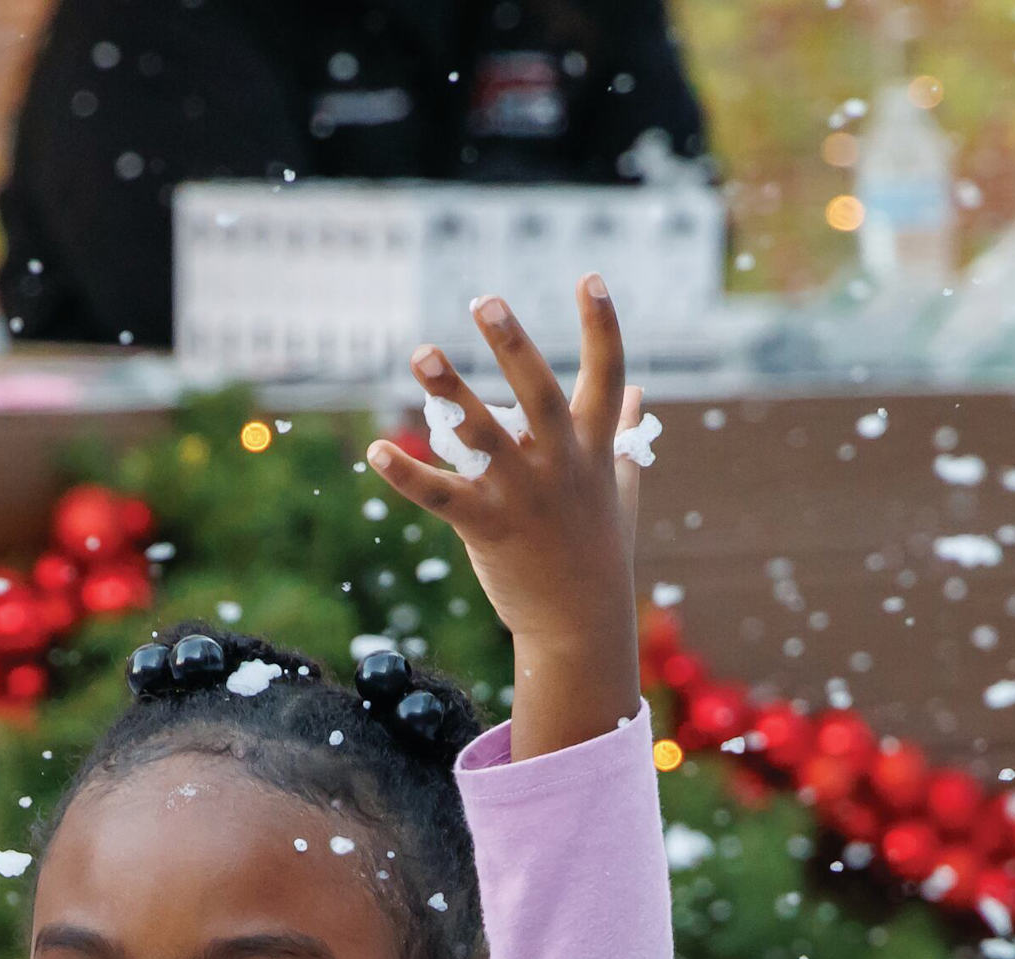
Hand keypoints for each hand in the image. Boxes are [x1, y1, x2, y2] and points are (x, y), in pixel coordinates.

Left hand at [364, 279, 643, 760]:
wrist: (581, 625)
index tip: (589, 277)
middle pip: (540, 393)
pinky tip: (375, 451)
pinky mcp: (488, 528)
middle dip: (514, 344)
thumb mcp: (619, 489)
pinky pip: (441, 497)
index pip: (607, 375)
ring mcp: (524, 496)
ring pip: (482, 435)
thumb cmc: (598, 552)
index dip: (602, 325)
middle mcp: (561, 465)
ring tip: (421, 352)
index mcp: (594, 449)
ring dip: (451, 392)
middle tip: (486, 299)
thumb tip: (639, 394)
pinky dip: (407, 475)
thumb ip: (623, 436)